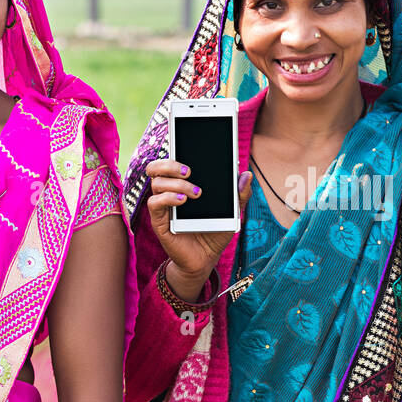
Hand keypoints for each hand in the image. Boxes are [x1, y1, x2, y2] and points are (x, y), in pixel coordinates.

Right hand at [145, 158, 252, 301]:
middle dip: (170, 163)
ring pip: (156, 182)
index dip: (175, 149)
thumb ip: (239, 194)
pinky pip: (155, 203)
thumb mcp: (233, 212)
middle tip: (190, 170)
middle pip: (156, 167)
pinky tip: (183, 201)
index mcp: (183, 184)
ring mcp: (163, 206)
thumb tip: (246, 174)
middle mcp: (169, 191)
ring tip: (196, 192)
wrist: (205, 259)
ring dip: (176, 183)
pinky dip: (168, 198)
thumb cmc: (215, 232)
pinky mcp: (160, 221)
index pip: (173, 161)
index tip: (187, 142)